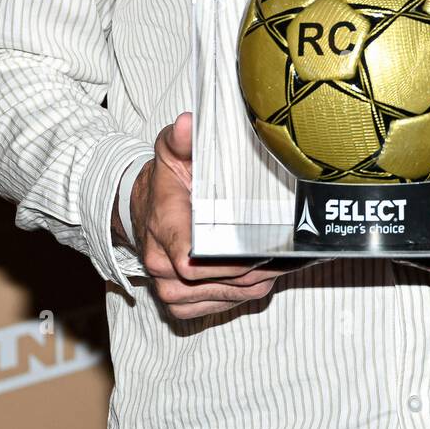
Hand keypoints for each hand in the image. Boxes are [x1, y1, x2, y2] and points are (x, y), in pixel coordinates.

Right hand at [125, 111, 316, 319]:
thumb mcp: (170, 152)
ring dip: (255, 282)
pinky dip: (242, 294)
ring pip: (225, 297)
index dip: (227, 262)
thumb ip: (181, 139)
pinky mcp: (178, 302)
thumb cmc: (164, 181)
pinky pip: (218, 307)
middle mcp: (161, 264)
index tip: (259, 248)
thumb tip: (187, 121)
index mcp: (164, 227)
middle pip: (219, 280)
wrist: (141, 210)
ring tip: (282, 262)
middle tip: (287, 252)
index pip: (191, 260)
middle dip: (255, 268)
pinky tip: (260, 275)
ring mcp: (168, 287)